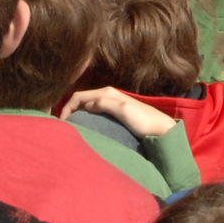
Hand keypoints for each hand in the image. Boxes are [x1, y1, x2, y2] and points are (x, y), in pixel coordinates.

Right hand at [61, 85, 175, 139]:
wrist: (161, 130)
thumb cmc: (144, 121)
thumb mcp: (124, 111)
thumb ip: (105, 104)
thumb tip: (86, 105)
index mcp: (107, 93)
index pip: (79, 96)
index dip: (67, 107)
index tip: (61, 123)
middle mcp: (108, 94)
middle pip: (81, 99)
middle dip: (69, 109)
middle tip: (63, 125)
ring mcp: (112, 102)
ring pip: (87, 105)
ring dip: (77, 113)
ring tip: (71, 126)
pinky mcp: (115, 111)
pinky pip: (94, 110)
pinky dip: (85, 115)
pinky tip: (85, 125)